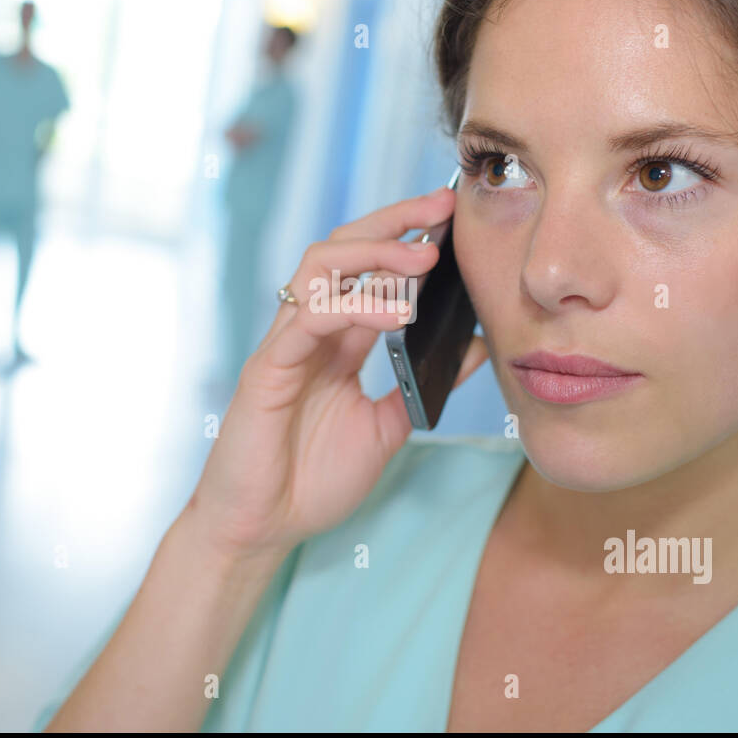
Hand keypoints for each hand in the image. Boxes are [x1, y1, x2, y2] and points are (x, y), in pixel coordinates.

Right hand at [189, 185, 488, 558]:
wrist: (262, 528)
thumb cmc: (313, 479)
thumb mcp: (388, 426)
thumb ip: (421, 384)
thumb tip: (474, 347)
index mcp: (336, 339)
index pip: (368, 267)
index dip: (405, 235)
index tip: (452, 219)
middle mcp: (308, 330)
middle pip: (343, 249)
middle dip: (393, 222)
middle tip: (441, 209)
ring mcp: (285, 345)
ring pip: (320, 268)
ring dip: (374, 253)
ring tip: (423, 259)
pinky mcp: (267, 369)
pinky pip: (308, 319)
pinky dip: (353, 306)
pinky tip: (396, 312)